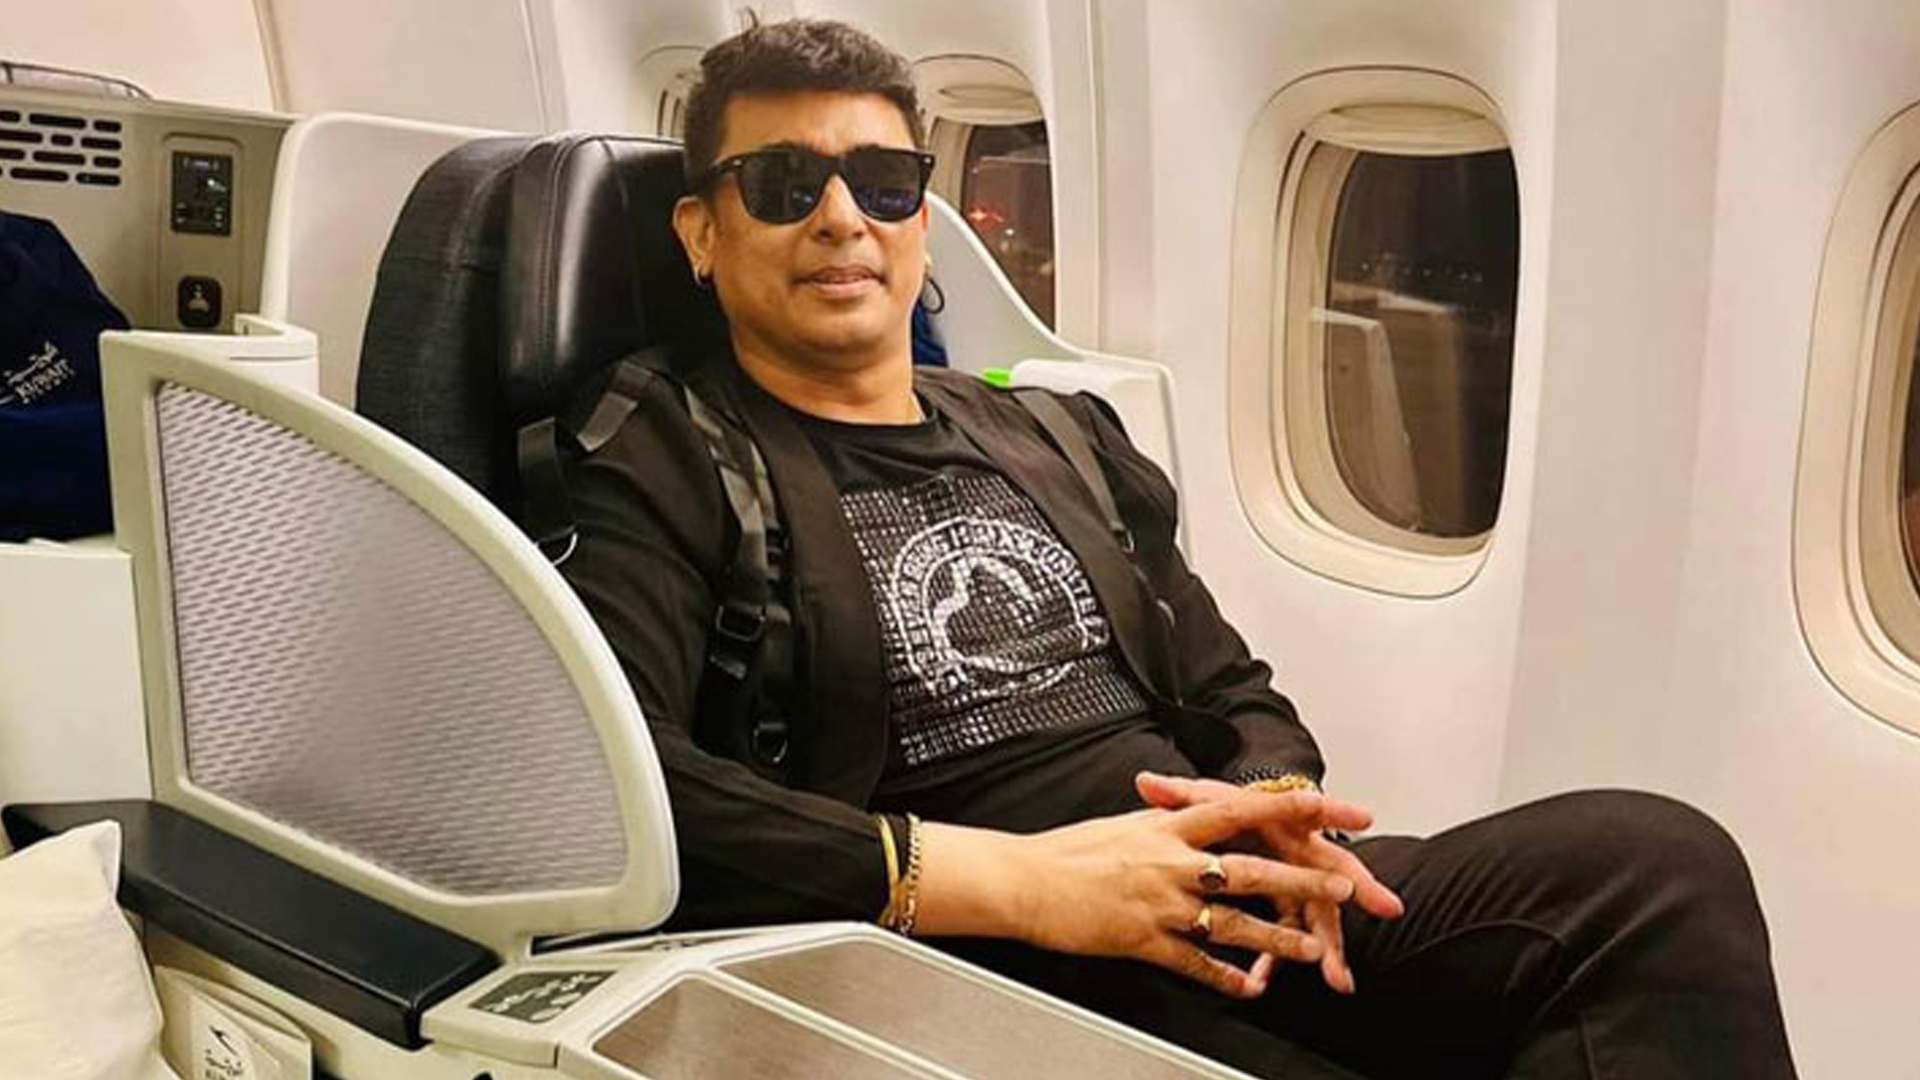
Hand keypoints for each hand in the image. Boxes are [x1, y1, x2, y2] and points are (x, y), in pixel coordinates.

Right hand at [914, 804, 1363, 998]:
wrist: (1024, 880)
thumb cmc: (1068, 852)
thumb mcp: (1125, 822)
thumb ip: (1165, 819)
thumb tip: (1191, 810)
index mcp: (1168, 825)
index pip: (1245, 809)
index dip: (1295, 810)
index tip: (1335, 809)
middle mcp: (1171, 861)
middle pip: (1252, 870)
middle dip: (1304, 882)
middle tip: (1346, 889)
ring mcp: (1160, 902)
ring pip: (1233, 922)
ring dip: (1277, 939)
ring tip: (1313, 950)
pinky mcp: (1143, 939)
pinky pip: (1194, 962)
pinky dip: (1224, 977)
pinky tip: (1249, 988)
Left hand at [1134, 773, 1403, 994]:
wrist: (1236, 824)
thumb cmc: (1227, 812)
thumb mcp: (1204, 802)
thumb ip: (1179, 795)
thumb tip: (1147, 782)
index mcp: (1279, 819)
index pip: (1309, 810)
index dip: (1337, 809)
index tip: (1363, 817)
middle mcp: (1298, 851)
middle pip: (1335, 869)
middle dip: (1362, 887)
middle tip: (1385, 906)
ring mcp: (1298, 881)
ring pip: (1320, 914)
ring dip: (1331, 946)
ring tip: (1337, 976)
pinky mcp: (1289, 906)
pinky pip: (1292, 934)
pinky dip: (1284, 958)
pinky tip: (1273, 979)